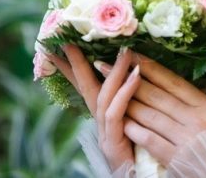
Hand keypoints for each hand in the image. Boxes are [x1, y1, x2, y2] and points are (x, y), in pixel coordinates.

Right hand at [50, 45, 140, 171]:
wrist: (137, 176)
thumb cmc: (143, 152)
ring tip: (123, 49)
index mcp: (105, 116)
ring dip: (112, 70)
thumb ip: (134, 101)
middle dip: (76, 64)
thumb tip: (140, 71)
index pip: (86, 85)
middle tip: (69, 41)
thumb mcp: (137, 121)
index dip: (74, 67)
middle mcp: (100, 123)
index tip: (63, 46)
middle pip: (85, 87)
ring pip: (103, 96)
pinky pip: (116, 113)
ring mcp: (104, 132)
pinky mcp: (113, 142)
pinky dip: (125, 92)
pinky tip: (135, 75)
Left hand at [100, 54, 205, 165]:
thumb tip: (170, 84)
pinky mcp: (178, 158)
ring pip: (151, 116)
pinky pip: (151, 140)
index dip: (150, 66)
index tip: (132, 55)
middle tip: (106, 66)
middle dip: (129, 80)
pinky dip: (136, 131)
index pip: (173, 81)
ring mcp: (187, 138)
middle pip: (157, 95)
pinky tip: (123, 124)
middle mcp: (197, 118)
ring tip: (109, 94)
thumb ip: (194, 103)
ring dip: (128, 104)